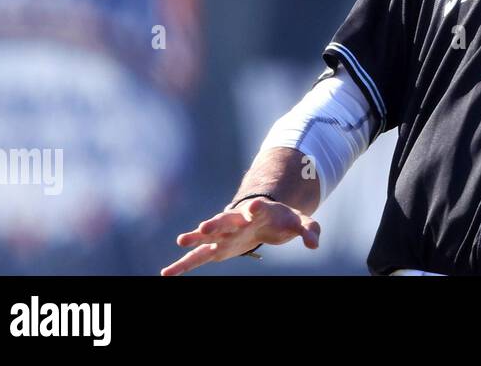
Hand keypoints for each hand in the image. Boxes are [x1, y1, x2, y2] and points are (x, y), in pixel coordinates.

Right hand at [160, 197, 320, 275]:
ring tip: (181, 240)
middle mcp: (238, 220)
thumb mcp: (300, 222)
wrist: (263, 216)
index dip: (255, 208)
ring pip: (208, 236)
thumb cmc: (281, 218)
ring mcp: (225, 234)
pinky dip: (183, 265)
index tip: (252, 207)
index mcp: (260, 210)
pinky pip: (198, 258)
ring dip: (196, 237)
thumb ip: (309, 230)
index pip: (257, 207)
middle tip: (205, 225)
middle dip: (216, 222)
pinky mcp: (217, 249)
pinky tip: (167, 273)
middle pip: (226, 220)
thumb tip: (314, 245)